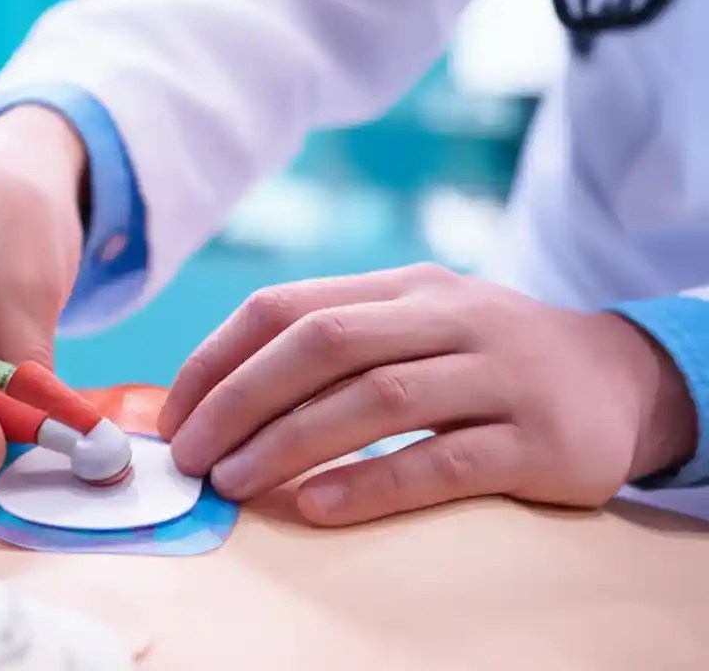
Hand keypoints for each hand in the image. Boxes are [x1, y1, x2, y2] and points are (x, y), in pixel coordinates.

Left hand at [158, 263, 696, 525]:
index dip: (218, 360)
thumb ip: (334, 348)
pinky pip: (442, 460)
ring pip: (377, 397)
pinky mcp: (537, 439)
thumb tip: (218, 404)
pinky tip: (316, 506)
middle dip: (240, 399)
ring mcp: (496, 373)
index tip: (174, 416)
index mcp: (401, 287)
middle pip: (323, 344)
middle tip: (192, 456)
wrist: (619, 376)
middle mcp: (447, 316)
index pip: (286, 307)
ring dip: (290, 441)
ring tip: (233, 482)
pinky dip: (372, 483)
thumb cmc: (483, 357)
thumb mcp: (414, 325)